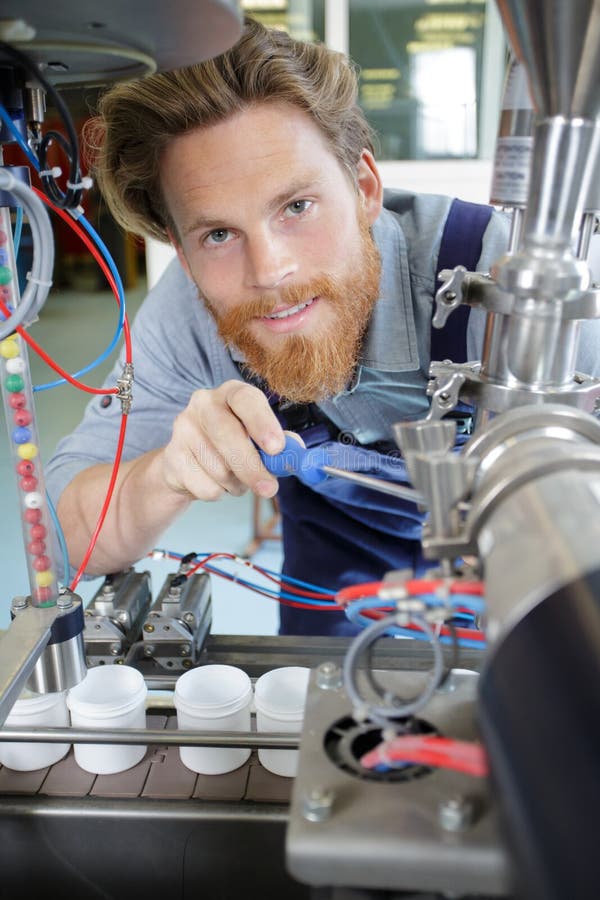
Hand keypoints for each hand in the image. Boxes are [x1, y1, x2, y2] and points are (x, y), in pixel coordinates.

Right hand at [160, 380, 284, 500]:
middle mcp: (204, 403)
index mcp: (232, 393)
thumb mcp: (260, 441)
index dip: (262, 423)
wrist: (187, 464)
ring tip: (235, 478)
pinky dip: (218, 493)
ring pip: (219, 467)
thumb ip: (281, 445)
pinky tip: (215, 482)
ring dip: (236, 483)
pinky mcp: (172, 456)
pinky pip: (205, 486)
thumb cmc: (233, 448)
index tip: (276, 449)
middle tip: (269, 489)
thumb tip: (295, 452)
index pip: (246, 399)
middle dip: (252, 466)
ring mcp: (184, 428)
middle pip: (228, 434)